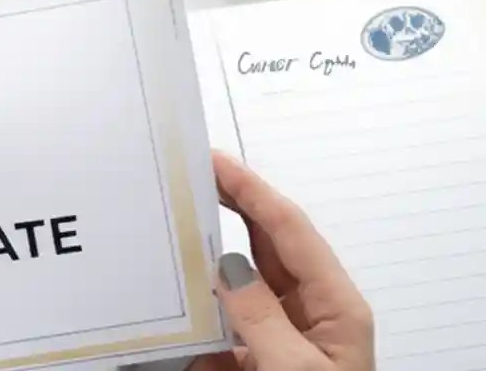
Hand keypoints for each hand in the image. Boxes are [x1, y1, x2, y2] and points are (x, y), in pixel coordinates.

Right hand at [192, 152, 373, 370]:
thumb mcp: (295, 370)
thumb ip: (259, 317)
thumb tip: (227, 268)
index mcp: (336, 307)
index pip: (291, 232)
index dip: (253, 191)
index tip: (217, 161)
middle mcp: (312, 313)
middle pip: (268, 246)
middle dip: (234, 205)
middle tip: (195, 171)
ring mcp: (284, 338)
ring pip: (241, 284)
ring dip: (208, 261)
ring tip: (174, 228)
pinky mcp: (258, 363)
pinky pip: (223, 328)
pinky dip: (198, 317)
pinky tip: (173, 311)